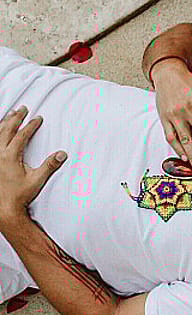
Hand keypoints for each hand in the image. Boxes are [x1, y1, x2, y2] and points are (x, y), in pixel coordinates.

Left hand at [0, 107, 66, 225]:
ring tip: (10, 114)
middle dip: (15, 118)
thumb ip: (49, 166)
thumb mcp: (37, 180)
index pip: (21, 135)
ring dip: (5, 122)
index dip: (30, 125)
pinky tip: (0, 131)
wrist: (4, 205)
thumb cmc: (19, 194)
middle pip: (7, 129)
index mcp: (10, 156)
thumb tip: (61, 154)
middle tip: (22, 109)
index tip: (37, 118)